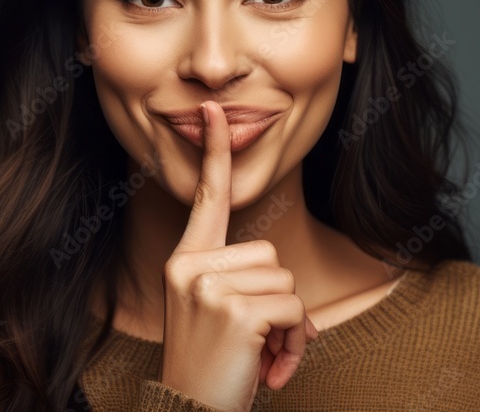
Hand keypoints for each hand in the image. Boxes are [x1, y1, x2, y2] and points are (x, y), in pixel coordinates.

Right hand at [157, 100, 317, 411]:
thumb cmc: (212, 366)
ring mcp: (208, 287)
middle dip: (277, 298)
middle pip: (269, 252)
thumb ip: (244, 287)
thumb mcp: (217, 315)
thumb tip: (293, 303)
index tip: (214, 112)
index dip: (214, 154)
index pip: (205, 198)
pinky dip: (294, 340)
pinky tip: (269, 366)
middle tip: (257, 339)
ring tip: (260, 353)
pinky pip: (294, 307)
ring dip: (288, 322)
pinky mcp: (233, 311)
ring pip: (285, 280)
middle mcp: (190, 266)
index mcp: (185, 261)